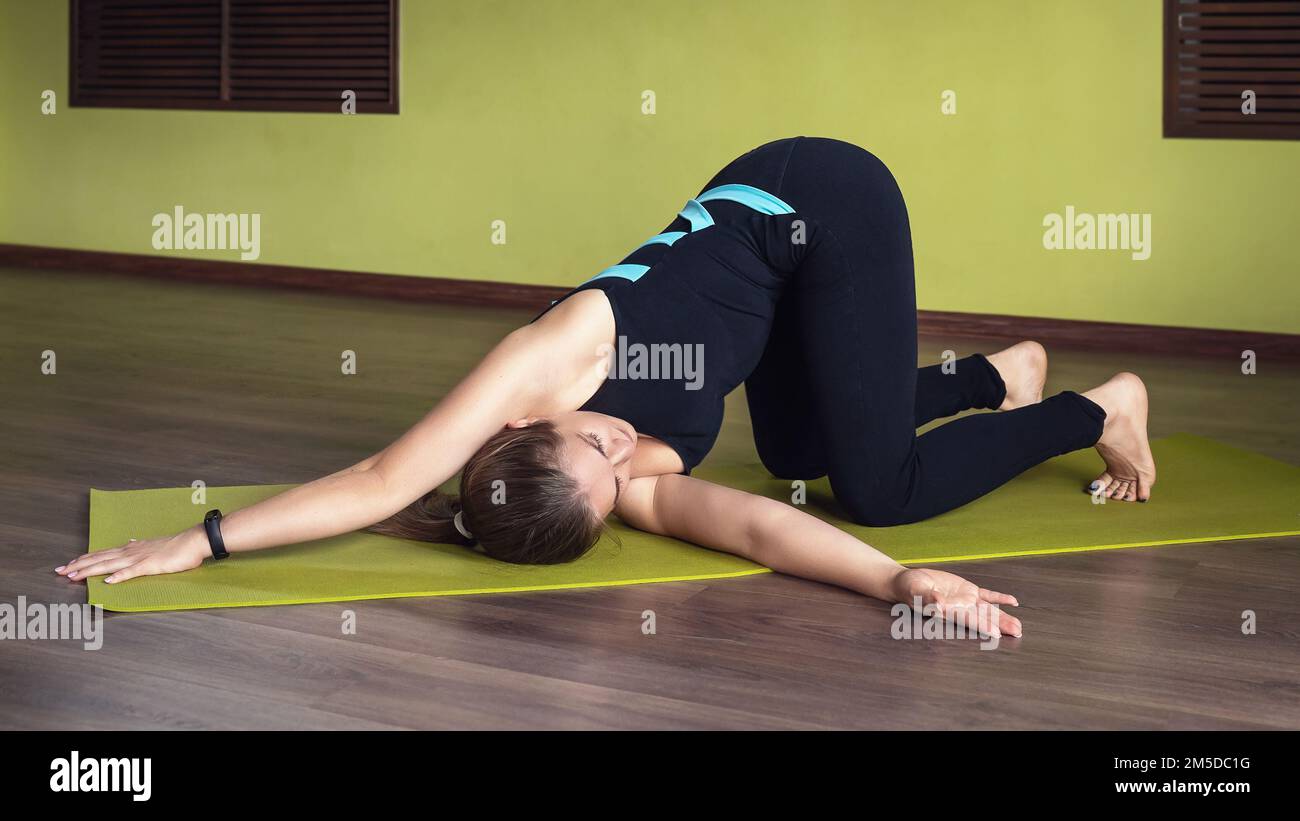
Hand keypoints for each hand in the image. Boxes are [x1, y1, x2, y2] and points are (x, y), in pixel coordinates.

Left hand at [56, 527, 208, 584]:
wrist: (193, 541)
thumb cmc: (176, 546)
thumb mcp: (154, 544)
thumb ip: (141, 546)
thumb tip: (131, 542)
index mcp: (131, 549)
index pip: (102, 554)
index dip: (84, 559)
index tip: (68, 564)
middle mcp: (130, 552)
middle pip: (99, 559)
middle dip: (78, 565)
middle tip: (60, 571)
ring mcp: (139, 558)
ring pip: (109, 565)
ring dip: (90, 570)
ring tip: (74, 576)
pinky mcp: (150, 566)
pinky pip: (132, 572)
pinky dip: (119, 576)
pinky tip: (108, 581)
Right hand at [891, 567, 1021, 638]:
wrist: (908, 583)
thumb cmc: (909, 588)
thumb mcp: (915, 591)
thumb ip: (927, 598)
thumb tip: (939, 604)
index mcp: (948, 611)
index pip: (967, 619)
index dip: (982, 626)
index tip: (996, 634)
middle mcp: (960, 608)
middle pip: (983, 618)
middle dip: (1000, 625)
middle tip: (1017, 633)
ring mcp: (965, 600)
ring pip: (988, 610)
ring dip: (1003, 617)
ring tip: (1018, 627)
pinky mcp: (967, 590)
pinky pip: (987, 595)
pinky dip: (999, 598)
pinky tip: (1013, 602)